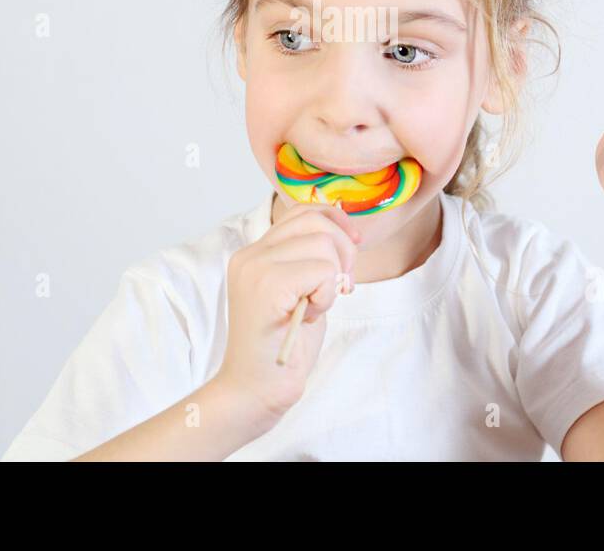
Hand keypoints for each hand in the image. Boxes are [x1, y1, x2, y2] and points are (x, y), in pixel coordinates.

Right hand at [215, 200, 357, 421]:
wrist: (256, 390)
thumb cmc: (283, 346)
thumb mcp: (302, 292)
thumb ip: (311, 259)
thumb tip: (345, 228)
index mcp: (255, 252)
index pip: (303, 212)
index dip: (336, 223)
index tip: (353, 246)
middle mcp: (250, 254)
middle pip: (316, 221)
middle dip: (343, 251)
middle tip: (338, 287)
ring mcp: (255, 268)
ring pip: (323, 244)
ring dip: (332, 279)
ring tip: (314, 306)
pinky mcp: (267, 286)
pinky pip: (322, 270)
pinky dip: (327, 295)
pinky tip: (309, 316)